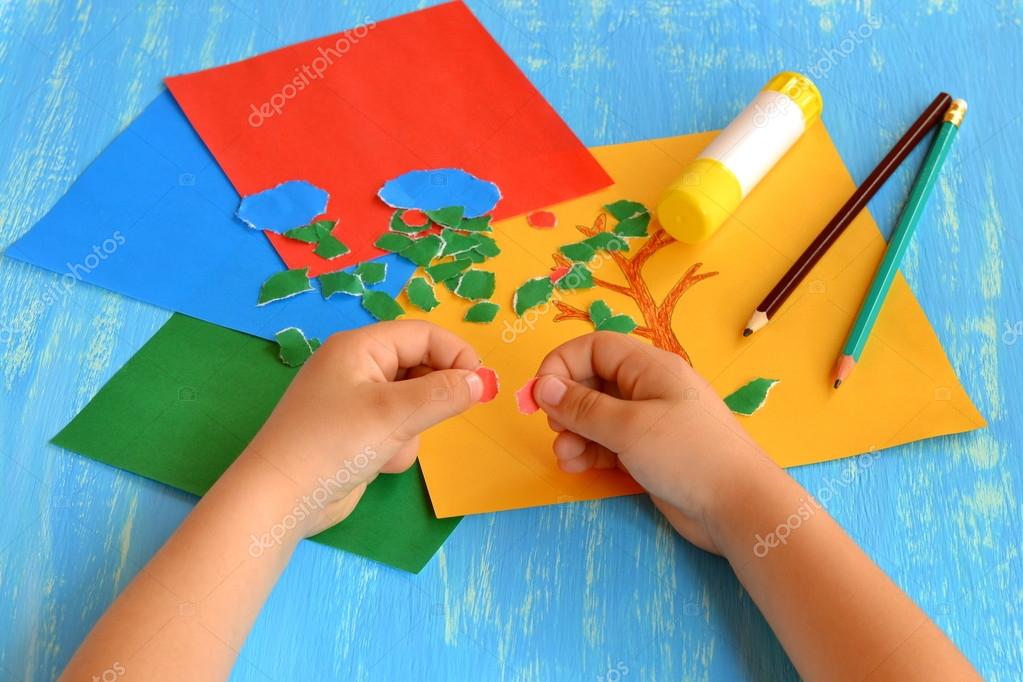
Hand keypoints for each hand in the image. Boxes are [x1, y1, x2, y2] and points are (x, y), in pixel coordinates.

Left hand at [242, 320, 483, 536]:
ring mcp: (355, 401)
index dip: (456, 355)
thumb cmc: (333, 444)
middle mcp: (357, 367)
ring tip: (392, 445)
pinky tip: (377, 463)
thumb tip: (481, 381)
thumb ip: (443, 394)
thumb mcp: (394, 414)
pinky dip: (396, 445)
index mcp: (360, 347)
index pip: (423, 335)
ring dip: (413, 427)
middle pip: (419, 367)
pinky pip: (396, 429)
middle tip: (441, 419)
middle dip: (432, 396)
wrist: (281, 500)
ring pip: (412, 402)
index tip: (482, 385)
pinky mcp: (356, 433)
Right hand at [532, 332, 776, 552]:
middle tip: (555, 429)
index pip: (595, 348)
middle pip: (592, 381)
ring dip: (574, 433)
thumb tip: (543, 386)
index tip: (539, 395)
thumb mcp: (629, 427)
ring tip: (566, 457)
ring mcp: (649, 422)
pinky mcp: (648, 453)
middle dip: (566, 404)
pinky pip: (608, 443)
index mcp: (649, 367)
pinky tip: (576, 466)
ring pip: (597, 416)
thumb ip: (582, 407)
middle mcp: (648, 389)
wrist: (739, 507)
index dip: (562, 365)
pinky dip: (589, 451)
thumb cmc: (688, 455)